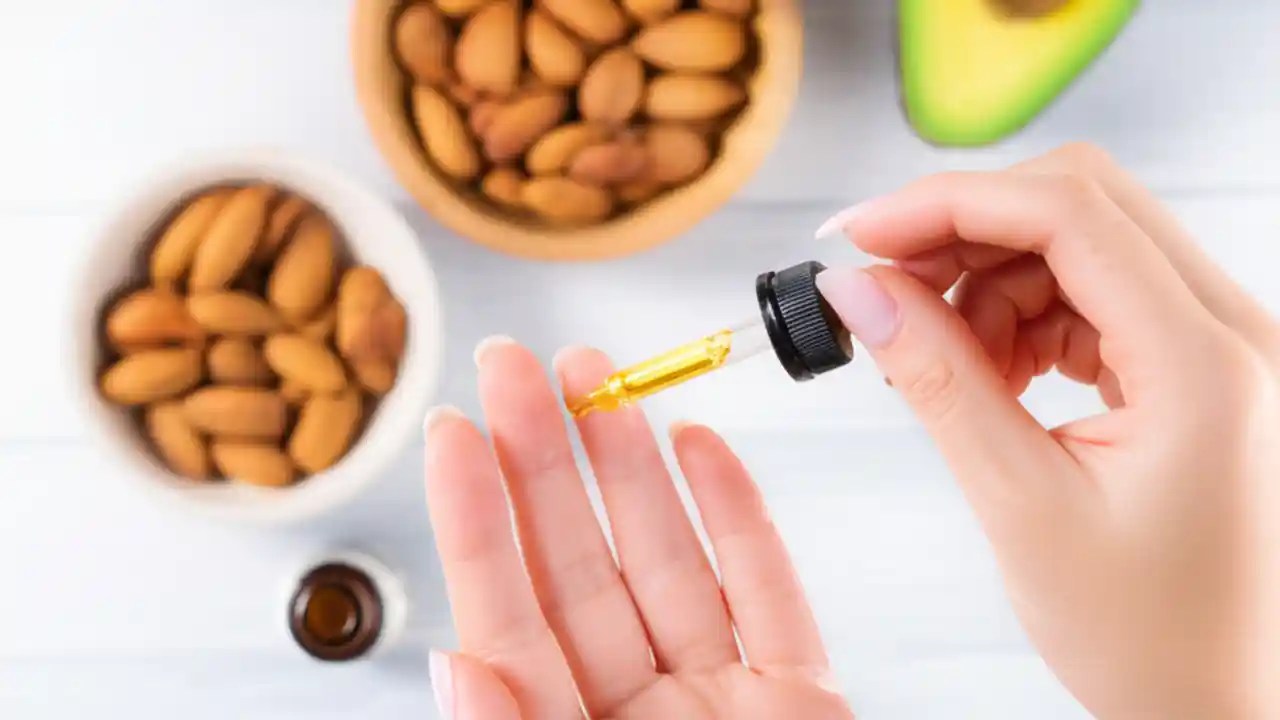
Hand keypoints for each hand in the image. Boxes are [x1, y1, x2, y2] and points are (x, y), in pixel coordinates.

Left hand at [423, 340, 852, 719]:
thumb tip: (454, 664)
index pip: (508, 618)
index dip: (477, 521)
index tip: (450, 430)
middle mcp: (639, 712)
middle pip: (580, 572)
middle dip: (546, 461)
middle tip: (515, 369)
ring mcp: (720, 701)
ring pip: (669, 562)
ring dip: (634, 463)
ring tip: (596, 379)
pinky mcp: (800, 698)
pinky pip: (768, 591)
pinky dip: (740, 515)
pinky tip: (700, 446)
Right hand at [816, 143, 1279, 718]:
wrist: (1224, 698)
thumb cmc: (1150, 635)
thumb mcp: (1021, 506)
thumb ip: (937, 381)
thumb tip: (859, 291)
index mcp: (1205, 363)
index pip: (1069, 213)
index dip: (948, 204)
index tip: (862, 234)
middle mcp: (1230, 331)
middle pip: (1080, 206)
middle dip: (966, 233)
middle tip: (885, 288)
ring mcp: (1219, 342)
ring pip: (1081, 244)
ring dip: (989, 283)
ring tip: (945, 366)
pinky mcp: (1196, 361)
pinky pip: (1094, 294)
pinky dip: (1022, 317)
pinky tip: (990, 376)